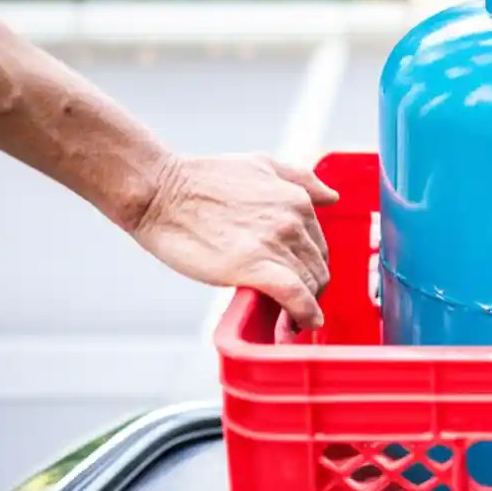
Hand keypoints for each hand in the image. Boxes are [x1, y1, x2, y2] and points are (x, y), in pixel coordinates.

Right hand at [130, 154, 337, 329]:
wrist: (160, 191)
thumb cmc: (201, 179)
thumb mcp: (260, 165)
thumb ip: (300, 179)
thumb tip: (331, 197)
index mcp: (297, 199)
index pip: (318, 246)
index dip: (310, 268)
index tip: (298, 283)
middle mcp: (293, 221)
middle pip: (317, 268)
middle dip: (310, 290)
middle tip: (292, 307)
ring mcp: (276, 244)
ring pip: (309, 285)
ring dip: (305, 308)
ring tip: (290, 323)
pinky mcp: (255, 267)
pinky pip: (295, 297)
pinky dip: (303, 315)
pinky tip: (297, 326)